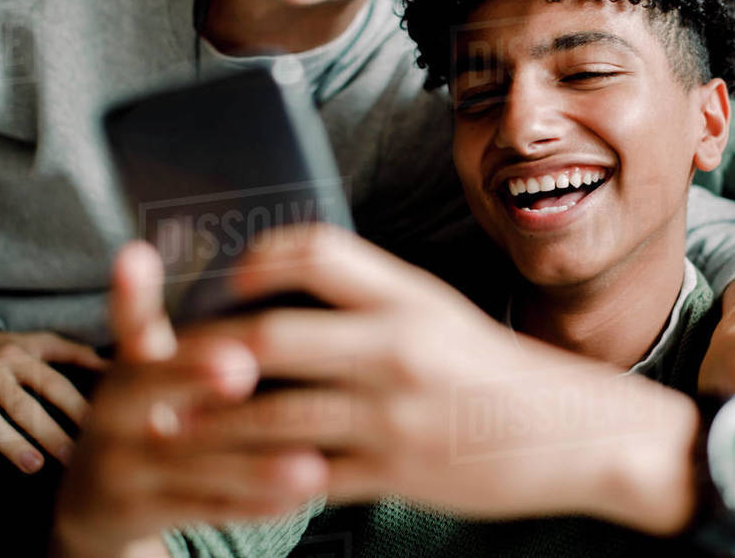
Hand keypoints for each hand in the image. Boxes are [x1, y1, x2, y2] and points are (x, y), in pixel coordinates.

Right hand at [0, 328, 107, 471]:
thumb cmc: (2, 349)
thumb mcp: (36, 343)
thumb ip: (74, 353)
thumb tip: (114, 366)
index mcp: (20, 358)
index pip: (53, 385)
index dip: (76, 406)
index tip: (98, 428)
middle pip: (23, 405)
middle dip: (48, 433)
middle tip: (71, 457)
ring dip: (9, 443)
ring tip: (33, 465)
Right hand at [51, 243, 326, 557]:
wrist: (99, 501)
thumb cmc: (152, 412)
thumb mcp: (153, 367)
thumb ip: (168, 319)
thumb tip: (179, 250)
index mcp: (128, 368)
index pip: (130, 328)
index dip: (132, 296)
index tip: (144, 257)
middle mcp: (112, 414)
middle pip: (151, 390)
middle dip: (195, 375)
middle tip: (241, 367)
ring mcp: (120, 469)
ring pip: (189, 463)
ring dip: (252, 463)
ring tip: (309, 462)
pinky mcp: (136, 514)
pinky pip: (202, 508)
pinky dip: (252, 503)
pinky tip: (302, 494)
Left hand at [181, 225, 700, 533]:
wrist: (568, 431)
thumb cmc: (498, 371)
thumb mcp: (443, 315)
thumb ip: (377, 301)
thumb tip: (303, 290)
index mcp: (409, 298)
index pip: (316, 252)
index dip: (259, 259)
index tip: (227, 277)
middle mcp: (396, 347)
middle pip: (271, 336)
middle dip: (205, 353)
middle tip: (166, 362)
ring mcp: (393, 414)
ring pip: (272, 418)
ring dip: (209, 425)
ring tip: (167, 427)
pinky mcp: (395, 472)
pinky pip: (306, 478)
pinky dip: (258, 481)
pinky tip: (228, 481)